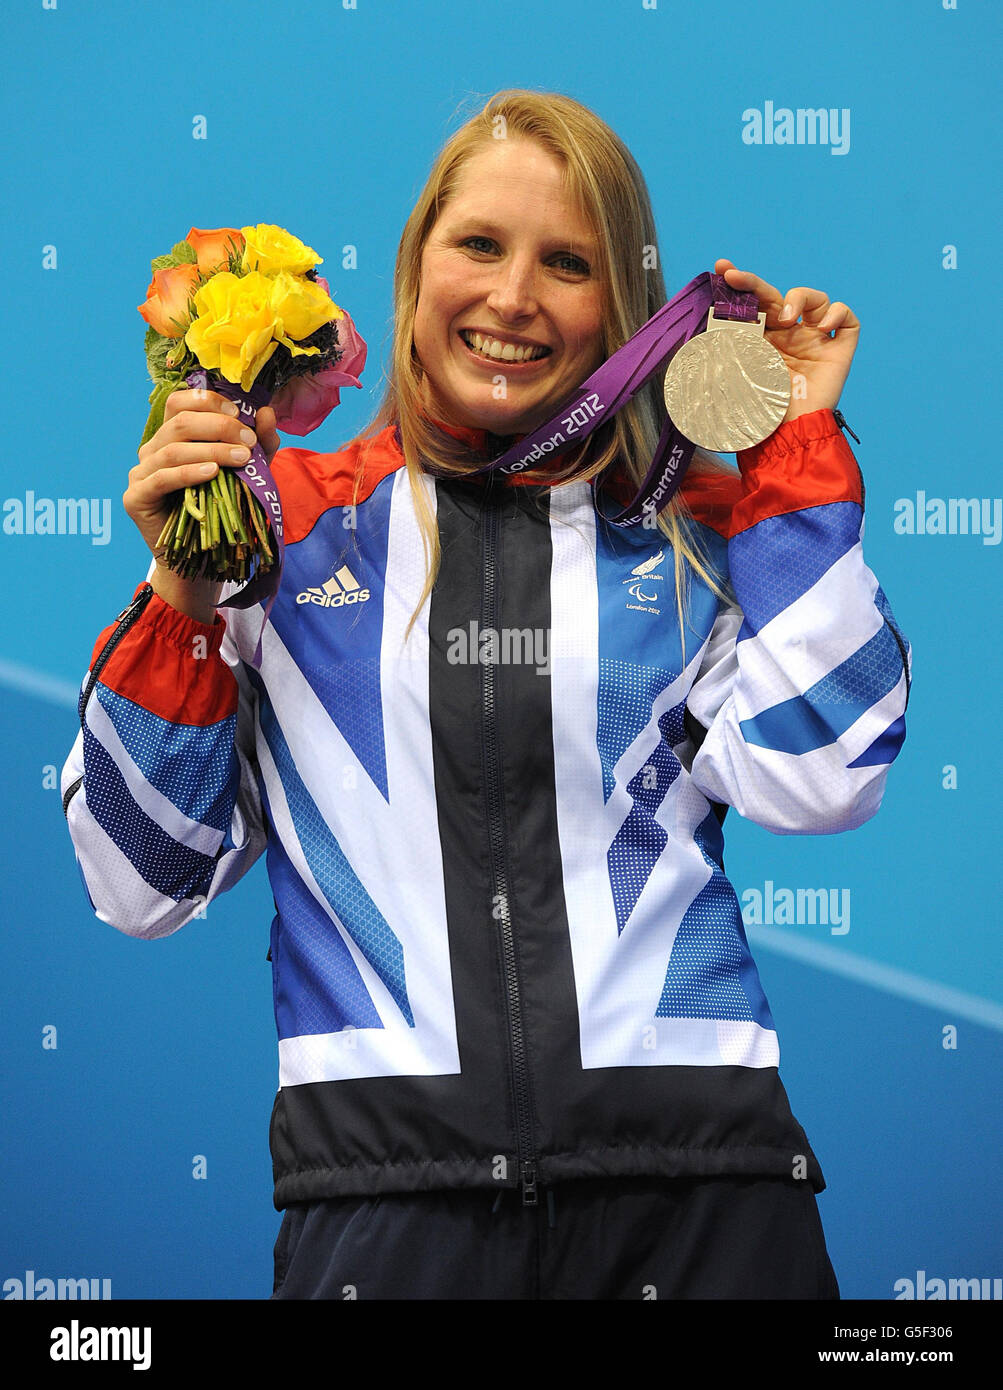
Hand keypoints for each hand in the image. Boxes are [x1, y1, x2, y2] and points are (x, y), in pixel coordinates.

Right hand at [125, 387, 281, 621]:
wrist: (203, 558)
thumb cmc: (222, 510)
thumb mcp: (247, 472)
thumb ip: (258, 444)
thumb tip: (267, 412)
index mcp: (171, 437)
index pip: (179, 402)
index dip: (207, 401)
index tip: (239, 413)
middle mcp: (151, 450)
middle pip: (179, 423)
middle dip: (218, 427)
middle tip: (248, 441)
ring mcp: (140, 473)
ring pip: (173, 450)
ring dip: (212, 450)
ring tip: (241, 459)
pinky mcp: (135, 498)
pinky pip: (162, 479)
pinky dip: (189, 473)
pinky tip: (212, 473)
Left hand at [714, 258, 859, 422]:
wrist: (787, 437)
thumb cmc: (760, 415)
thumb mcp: (734, 378)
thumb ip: (722, 355)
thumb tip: (692, 338)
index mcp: (764, 342)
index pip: (754, 305)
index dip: (741, 285)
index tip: (721, 270)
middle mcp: (790, 337)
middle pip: (777, 296)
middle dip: (755, 282)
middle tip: (736, 279)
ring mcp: (816, 341)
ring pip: (815, 299)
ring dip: (800, 296)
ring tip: (787, 317)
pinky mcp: (839, 349)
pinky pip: (846, 315)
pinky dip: (836, 313)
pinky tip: (820, 328)